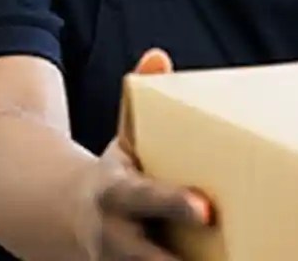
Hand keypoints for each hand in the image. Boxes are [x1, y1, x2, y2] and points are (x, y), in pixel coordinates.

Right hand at [69, 49, 212, 260]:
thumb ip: (142, 99)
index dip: (175, 204)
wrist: (62, 219)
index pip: (147, 200)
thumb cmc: (113, 174)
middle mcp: (117, 240)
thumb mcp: (122, 136)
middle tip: (235, 259)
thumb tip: (158, 56)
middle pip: (152, 260)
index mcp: (116, 196)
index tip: (207, 210)